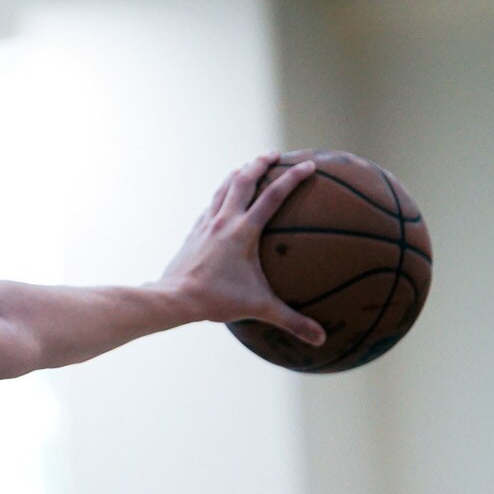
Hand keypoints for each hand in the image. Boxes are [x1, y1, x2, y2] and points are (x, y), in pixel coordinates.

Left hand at [158, 152, 325, 345]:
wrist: (173, 298)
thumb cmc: (216, 300)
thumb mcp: (258, 308)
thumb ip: (291, 320)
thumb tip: (320, 339)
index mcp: (242, 230)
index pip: (273, 196)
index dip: (292, 178)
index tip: (308, 165)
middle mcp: (224, 220)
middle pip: (243, 180)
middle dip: (260, 164)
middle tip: (274, 154)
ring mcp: (206, 224)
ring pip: (223, 188)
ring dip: (237, 174)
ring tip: (248, 167)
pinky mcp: (194, 232)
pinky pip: (211, 205)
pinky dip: (222, 195)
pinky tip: (223, 200)